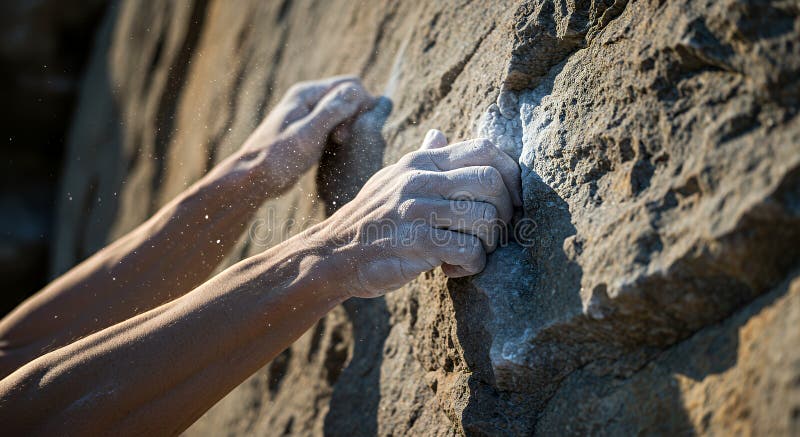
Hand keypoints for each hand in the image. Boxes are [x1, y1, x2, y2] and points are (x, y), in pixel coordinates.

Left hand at [224, 76, 375, 195]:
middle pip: (347, 96)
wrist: (255, 177)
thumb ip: (332, 110)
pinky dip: (340, 135)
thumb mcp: (309, 133)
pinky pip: (334, 126)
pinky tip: (334, 149)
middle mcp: (308, 100)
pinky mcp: (310, 132)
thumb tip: (356, 91)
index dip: (359, 104)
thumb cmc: (279, 156)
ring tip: (337, 144)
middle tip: (341, 140)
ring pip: (342, 112)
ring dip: (347, 127)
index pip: (349, 85)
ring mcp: (309, 116)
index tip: (349, 130)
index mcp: (307, 93)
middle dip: (353, 116)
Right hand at [316, 130, 522, 297]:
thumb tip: (440, 135)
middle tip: (493, 233)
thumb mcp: (391, 179)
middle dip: (505, 211)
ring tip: (471, 253)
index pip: (484, 149)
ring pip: (485, 217)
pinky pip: (469, 250)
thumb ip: (422, 158)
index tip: (512, 201)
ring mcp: (416, 210)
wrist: (332, 253)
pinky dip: (472, 264)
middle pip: (492, 181)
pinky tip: (454, 269)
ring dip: (489, 243)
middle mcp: (419, 180)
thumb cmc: (369, 218)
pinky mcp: (416, 243)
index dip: (511, 174)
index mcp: (420, 162)